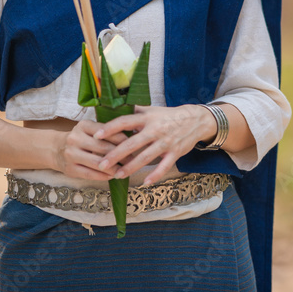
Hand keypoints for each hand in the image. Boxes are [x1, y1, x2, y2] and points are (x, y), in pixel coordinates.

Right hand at [54, 119, 129, 180]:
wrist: (55, 149)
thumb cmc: (80, 139)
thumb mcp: (90, 130)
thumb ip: (106, 132)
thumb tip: (132, 137)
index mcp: (83, 125)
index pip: (107, 131)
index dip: (122, 138)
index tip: (134, 143)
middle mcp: (75, 138)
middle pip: (103, 147)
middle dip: (121, 155)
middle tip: (133, 159)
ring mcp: (71, 154)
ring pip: (98, 163)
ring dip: (114, 168)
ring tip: (125, 170)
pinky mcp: (70, 169)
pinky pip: (90, 174)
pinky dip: (103, 176)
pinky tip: (112, 176)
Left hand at [94, 105, 216, 185]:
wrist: (195, 120)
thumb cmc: (169, 116)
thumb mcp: (152, 110)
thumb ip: (134, 112)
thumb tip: (114, 109)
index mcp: (147, 118)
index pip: (126, 121)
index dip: (111, 128)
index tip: (97, 135)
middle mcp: (155, 130)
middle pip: (132, 143)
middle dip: (115, 155)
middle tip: (101, 164)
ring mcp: (165, 142)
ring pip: (145, 157)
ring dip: (130, 167)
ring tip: (117, 175)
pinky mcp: (175, 153)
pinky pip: (163, 166)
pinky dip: (155, 175)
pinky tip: (145, 182)